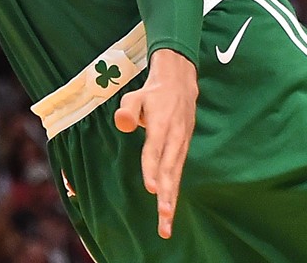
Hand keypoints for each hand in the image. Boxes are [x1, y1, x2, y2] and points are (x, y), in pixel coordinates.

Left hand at [113, 49, 197, 239]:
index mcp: (162, 124)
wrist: (181, 82)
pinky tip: (168, 210)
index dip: (152, 168)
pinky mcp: (183, 149)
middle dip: (167, 195)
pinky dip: (174, 192)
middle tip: (164, 218)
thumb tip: (123, 124)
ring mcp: (181, 144)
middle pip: (170, 169)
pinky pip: (178, 172)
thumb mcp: (136, 94)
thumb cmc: (153, 92)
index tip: (151, 188)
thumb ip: (128, 109)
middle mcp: (174, 137)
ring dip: (171, 200)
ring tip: (166, 224)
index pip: (155, 149)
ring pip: (176, 175)